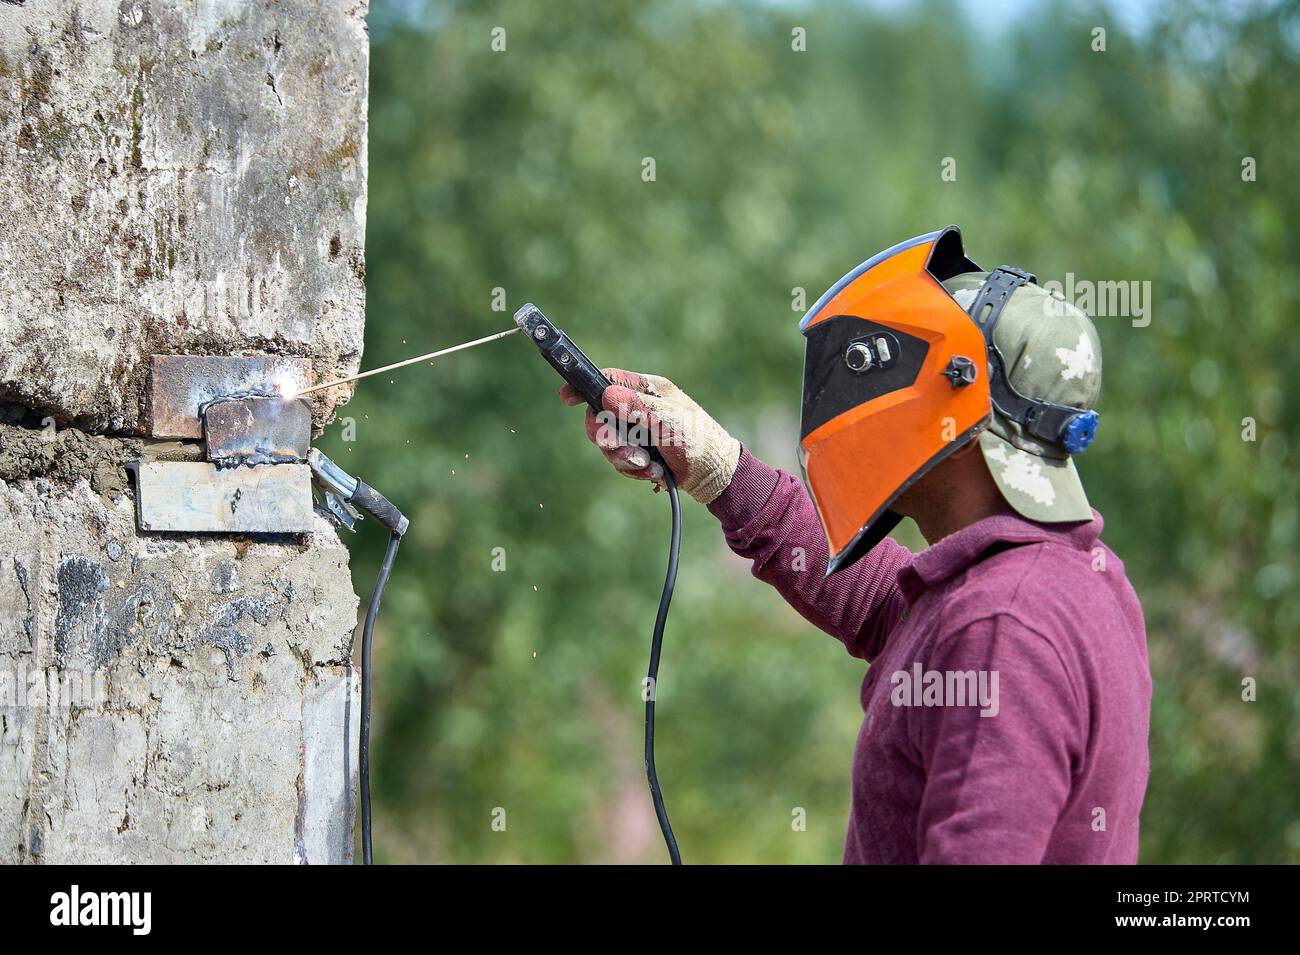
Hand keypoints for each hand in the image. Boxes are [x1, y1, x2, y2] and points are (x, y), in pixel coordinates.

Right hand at [559, 369, 740, 504]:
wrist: (714, 476)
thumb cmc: (699, 441)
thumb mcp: (669, 421)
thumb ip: (638, 408)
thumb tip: (606, 394)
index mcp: (648, 390)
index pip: (608, 380)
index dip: (583, 387)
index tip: (566, 397)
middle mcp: (639, 408)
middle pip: (600, 417)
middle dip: (608, 437)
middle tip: (619, 446)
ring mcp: (637, 432)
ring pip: (608, 444)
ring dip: (626, 459)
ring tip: (649, 465)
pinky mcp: (638, 453)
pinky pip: (620, 462)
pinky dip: (635, 471)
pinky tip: (654, 473)